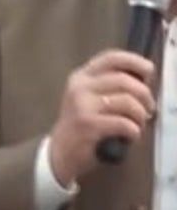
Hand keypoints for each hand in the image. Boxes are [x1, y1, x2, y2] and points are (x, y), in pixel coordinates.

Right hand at [48, 49, 154, 185]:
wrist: (60, 152)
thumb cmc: (81, 124)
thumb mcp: (89, 98)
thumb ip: (110, 85)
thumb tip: (143, 79)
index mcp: (81, 77)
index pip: (111, 58)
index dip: (134, 61)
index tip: (149, 71)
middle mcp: (80, 87)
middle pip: (125, 80)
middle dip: (145, 96)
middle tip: (148, 108)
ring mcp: (82, 105)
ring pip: (128, 102)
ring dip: (141, 116)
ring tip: (138, 124)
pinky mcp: (89, 125)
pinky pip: (125, 124)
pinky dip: (134, 131)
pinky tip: (130, 136)